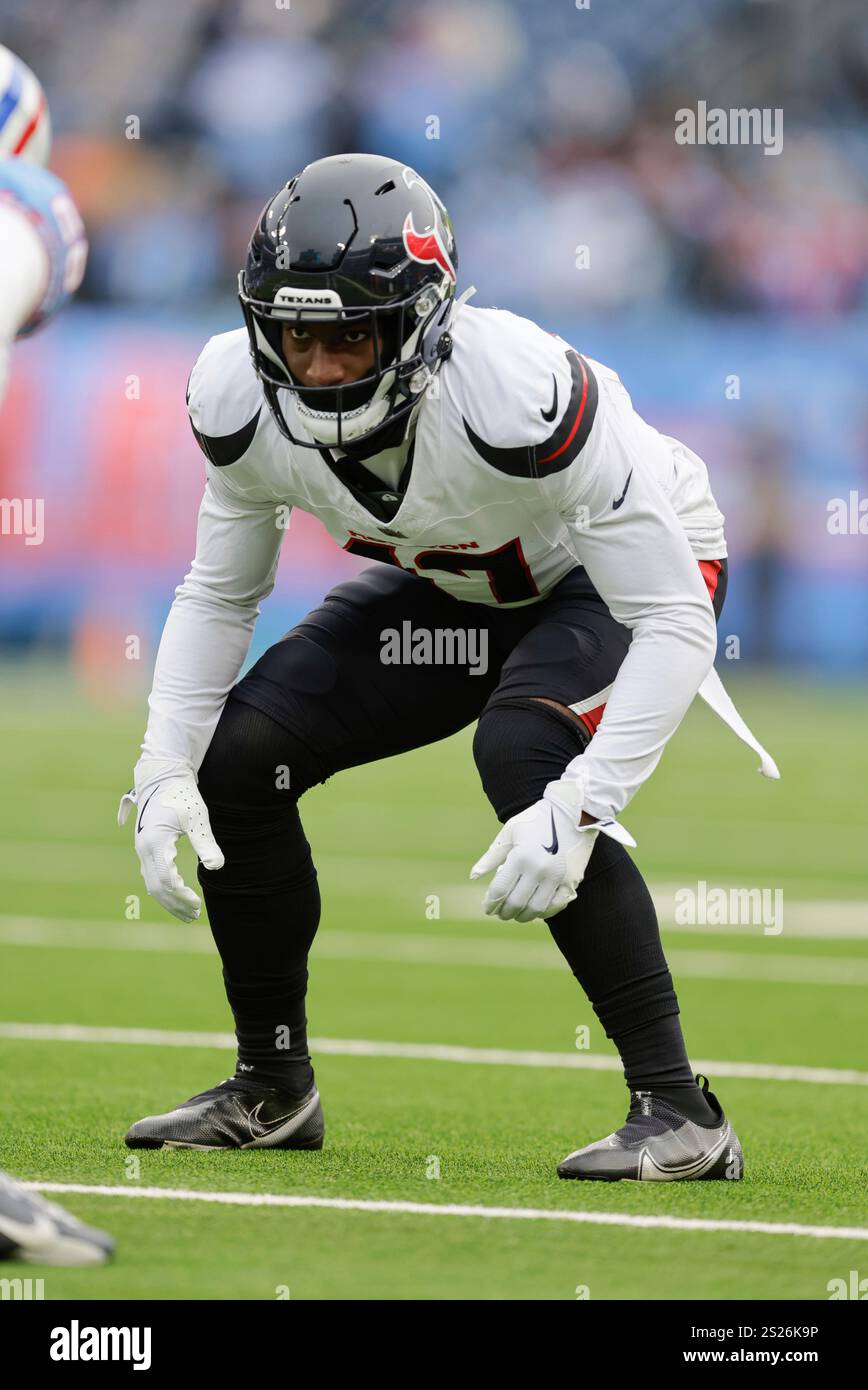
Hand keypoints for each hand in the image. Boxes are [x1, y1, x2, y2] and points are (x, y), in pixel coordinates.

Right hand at [118, 759, 223, 921]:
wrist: (163, 777)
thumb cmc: (183, 795)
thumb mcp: (198, 817)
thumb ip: (206, 843)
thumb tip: (216, 867)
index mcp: (155, 843)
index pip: (165, 880)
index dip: (180, 897)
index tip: (198, 904)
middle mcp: (144, 849)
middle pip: (156, 887)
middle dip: (175, 904)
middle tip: (195, 916)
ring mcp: (142, 849)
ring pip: (151, 883)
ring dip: (169, 900)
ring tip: (189, 912)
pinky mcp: (146, 847)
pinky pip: (151, 875)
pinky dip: (163, 889)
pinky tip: (177, 895)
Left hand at [470, 777, 634, 923]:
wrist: (573, 812)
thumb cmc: (535, 819)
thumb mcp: (509, 833)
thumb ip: (491, 857)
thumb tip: (473, 877)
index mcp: (521, 856)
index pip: (500, 890)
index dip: (490, 903)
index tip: (487, 908)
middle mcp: (539, 869)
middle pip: (516, 902)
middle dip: (504, 912)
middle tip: (499, 913)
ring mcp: (557, 876)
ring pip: (536, 908)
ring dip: (523, 916)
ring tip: (516, 914)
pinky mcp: (571, 880)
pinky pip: (556, 905)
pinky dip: (544, 912)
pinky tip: (535, 910)